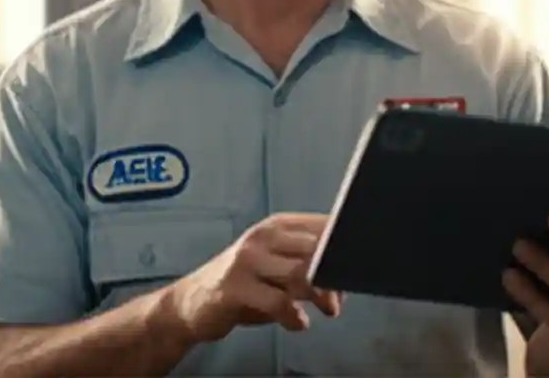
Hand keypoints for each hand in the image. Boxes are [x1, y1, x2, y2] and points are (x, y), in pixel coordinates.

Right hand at [163, 213, 342, 343]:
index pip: (324, 226)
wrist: (193, 301)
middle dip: (335, 275)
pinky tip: (297, 322)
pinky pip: (278, 302)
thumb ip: (309, 265)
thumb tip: (348, 276)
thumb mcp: (277, 266)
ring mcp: (247, 261)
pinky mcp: (235, 288)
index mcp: (277, 226)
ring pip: (300, 273)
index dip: (346, 248)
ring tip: (327, 308)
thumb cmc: (244, 284)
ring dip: (320, 296)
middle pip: (316, 249)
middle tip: (338, 296)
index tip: (355, 269)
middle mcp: (263, 237)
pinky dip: (295, 317)